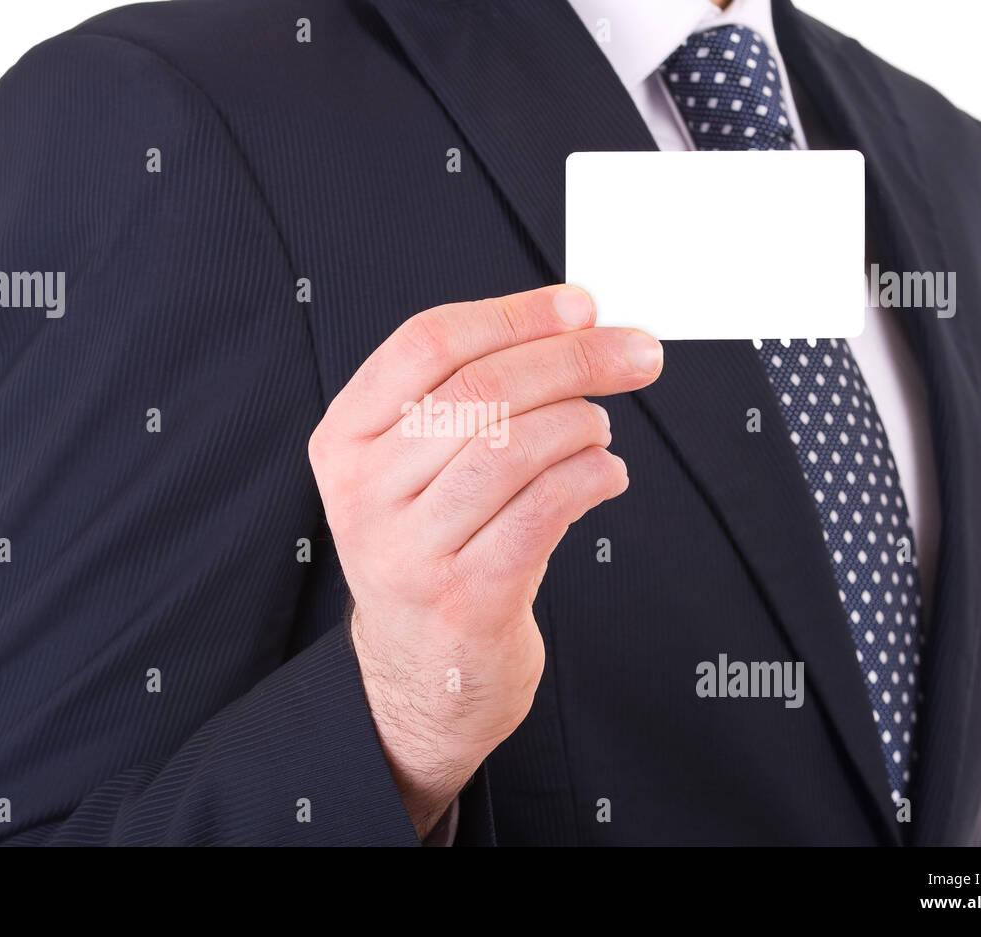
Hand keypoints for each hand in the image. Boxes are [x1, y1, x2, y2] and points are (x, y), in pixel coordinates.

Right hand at [306, 285, 662, 836]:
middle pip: (481, 390)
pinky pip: (545, 508)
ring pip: (516, 446)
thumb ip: (466, 396)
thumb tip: (573, 322)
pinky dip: (592, 477)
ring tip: (599, 431)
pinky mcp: (464, 596)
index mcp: (345, 440)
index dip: (515, 314)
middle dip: (576, 359)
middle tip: (634, 354)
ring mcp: (410, 549)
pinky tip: (604, 474)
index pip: (426, 343)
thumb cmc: (434, 549)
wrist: (423, 668)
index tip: (579, 307)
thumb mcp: (414, 467)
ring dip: (582, 424)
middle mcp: (364, 492)